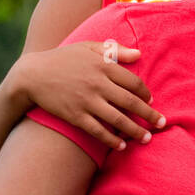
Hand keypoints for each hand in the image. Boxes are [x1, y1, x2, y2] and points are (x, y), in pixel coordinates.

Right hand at [14, 42, 165, 150]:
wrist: (32, 74)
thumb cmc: (63, 59)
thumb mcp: (88, 48)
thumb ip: (114, 50)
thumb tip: (139, 54)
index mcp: (103, 66)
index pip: (134, 82)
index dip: (145, 93)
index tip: (151, 101)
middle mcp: (98, 84)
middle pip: (131, 102)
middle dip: (149, 115)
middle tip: (162, 123)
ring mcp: (86, 101)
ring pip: (117, 119)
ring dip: (135, 131)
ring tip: (147, 139)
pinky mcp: (75, 115)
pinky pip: (97, 130)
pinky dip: (111, 139)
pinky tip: (121, 146)